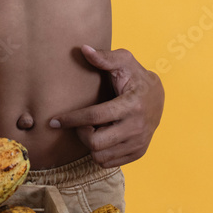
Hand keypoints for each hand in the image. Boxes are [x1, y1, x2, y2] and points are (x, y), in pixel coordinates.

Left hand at [49, 45, 163, 167]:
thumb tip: (83, 49)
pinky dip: (100, 152)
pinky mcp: (138, 152)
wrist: (159, 96)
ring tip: (92, 129)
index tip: (54, 121)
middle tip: (81, 123)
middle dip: (81, 133)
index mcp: (132, 105)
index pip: (94, 118)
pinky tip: (101, 136)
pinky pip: (110, 162)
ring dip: (90, 144)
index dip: (71, 119)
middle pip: (96, 143)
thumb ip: (104, 57)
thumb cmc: (135, 76)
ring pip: (101, 156)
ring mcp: (139, 142)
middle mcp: (137, 127)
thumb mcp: (123, 61)